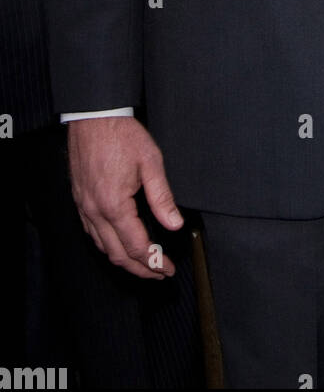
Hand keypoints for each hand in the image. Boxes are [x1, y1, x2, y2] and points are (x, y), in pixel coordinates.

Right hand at [67, 116, 183, 278]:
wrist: (93, 118)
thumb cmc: (122, 136)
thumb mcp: (151, 163)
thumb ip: (162, 198)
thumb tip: (175, 224)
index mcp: (114, 205)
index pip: (137, 246)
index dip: (154, 262)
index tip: (167, 268)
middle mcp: (95, 212)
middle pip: (117, 254)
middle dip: (140, 269)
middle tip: (158, 273)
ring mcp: (84, 207)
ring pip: (102, 247)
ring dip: (123, 260)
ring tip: (143, 264)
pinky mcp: (80, 201)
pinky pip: (92, 233)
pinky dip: (107, 245)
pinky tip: (119, 244)